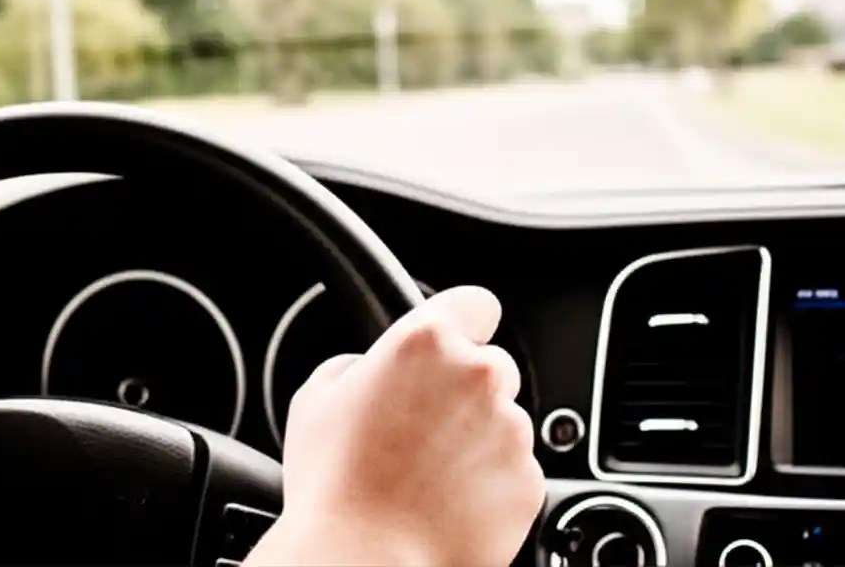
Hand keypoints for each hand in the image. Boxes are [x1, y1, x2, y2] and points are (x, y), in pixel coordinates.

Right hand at [246, 286, 544, 565]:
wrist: (365, 558)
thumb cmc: (335, 485)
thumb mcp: (316, 399)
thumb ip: (356, 365)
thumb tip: (369, 368)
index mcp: (427, 343)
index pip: (475, 303)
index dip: (462, 323)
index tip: (455, 340)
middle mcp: (478, 376)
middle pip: (491, 365)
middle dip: (465, 389)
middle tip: (423, 426)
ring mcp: (510, 428)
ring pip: (504, 420)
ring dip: (477, 438)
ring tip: (427, 474)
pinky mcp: (528, 479)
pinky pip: (514, 469)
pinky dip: (490, 482)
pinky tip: (446, 501)